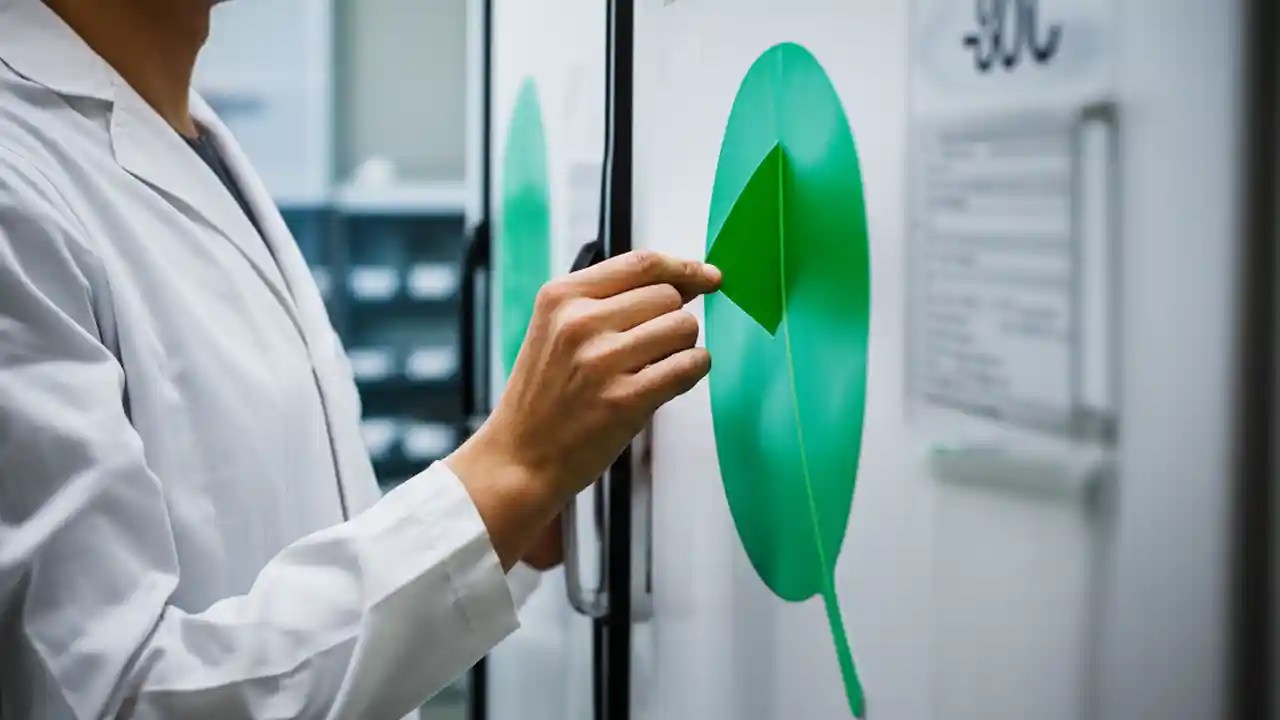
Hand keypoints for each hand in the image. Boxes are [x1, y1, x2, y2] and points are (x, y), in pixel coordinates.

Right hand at [448, 251, 720, 568]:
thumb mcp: (557, 330)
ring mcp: (601, 361)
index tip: (707, 277)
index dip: (685, 268)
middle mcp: (580, 323)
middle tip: (653, 348)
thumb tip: (685, 282)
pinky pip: (688, 366)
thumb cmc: (544, 397)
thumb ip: (610, 302)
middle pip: (668, 296)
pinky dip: (693, 369)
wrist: (519, 458)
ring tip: (655, 367)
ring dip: (683, 347)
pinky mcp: (624, 400)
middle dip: (673, 319)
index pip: (642, 263)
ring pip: (683, 327)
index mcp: (562, 297)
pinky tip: (676, 378)